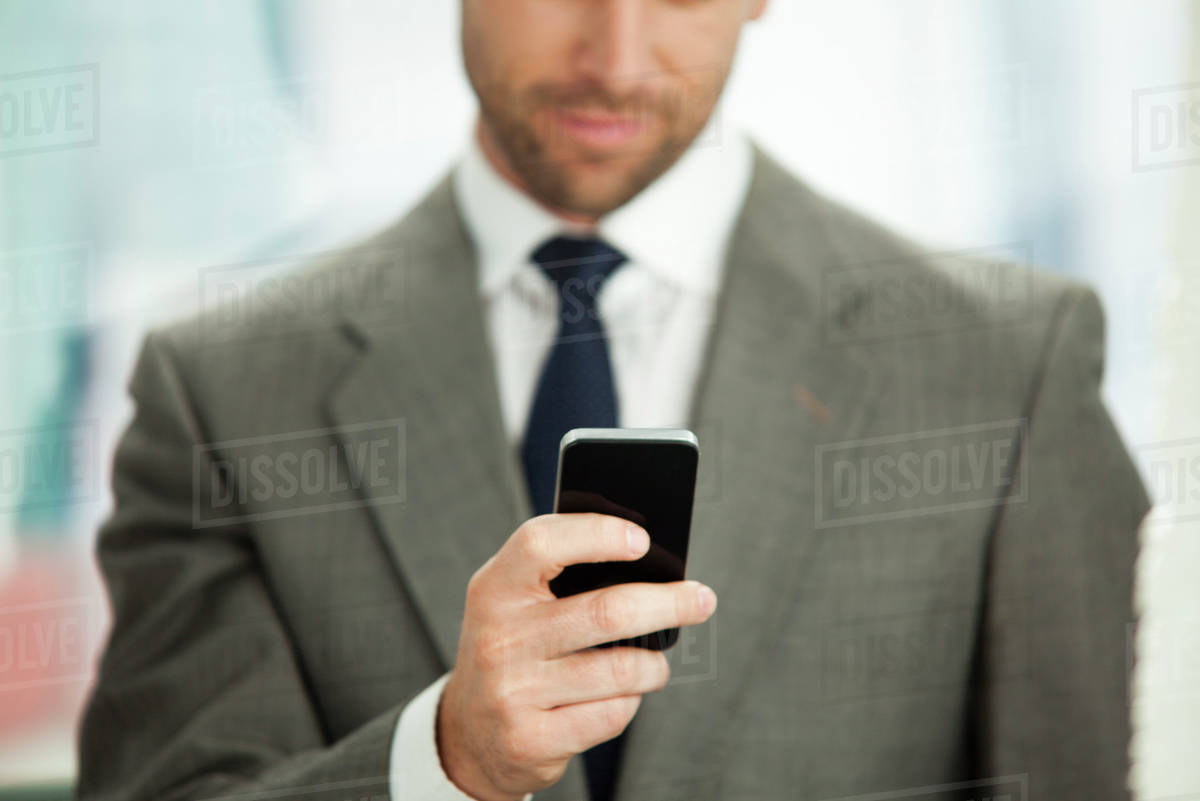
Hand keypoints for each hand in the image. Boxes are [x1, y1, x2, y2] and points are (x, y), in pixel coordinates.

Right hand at [436, 513, 716, 800]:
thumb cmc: (512, 648)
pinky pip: (612, 714)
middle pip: (606, 612)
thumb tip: (649, 560)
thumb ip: (560, 574)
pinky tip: (621, 695)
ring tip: (654, 663)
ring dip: (652, 665)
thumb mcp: (513, 601)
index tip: (643, 540)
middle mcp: (499, 638)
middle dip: (668, 604)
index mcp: (494, 588)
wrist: (469, 732)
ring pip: (621, 669)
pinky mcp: (532, 740)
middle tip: (702, 599)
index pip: (542, 543)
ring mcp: (512, 692)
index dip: (597, 535)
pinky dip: (629, 701)